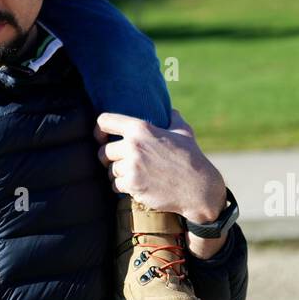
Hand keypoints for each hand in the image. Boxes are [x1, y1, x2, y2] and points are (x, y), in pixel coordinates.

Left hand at [95, 109, 225, 223]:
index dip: (99, 129)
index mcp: (141, 128)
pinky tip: (134, 186)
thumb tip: (171, 110)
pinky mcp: (133, 185)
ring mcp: (132, 166)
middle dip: (108, 159)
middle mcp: (133, 146)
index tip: (102, 137)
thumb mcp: (184, 133)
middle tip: (119, 163)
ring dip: (117, 174)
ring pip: (110, 170)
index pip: (104, 121)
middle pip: (103, 151)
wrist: (199, 189)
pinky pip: (116, 185)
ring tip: (131, 175)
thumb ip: (173, 118)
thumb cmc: (192, 158)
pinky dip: (122, 187)